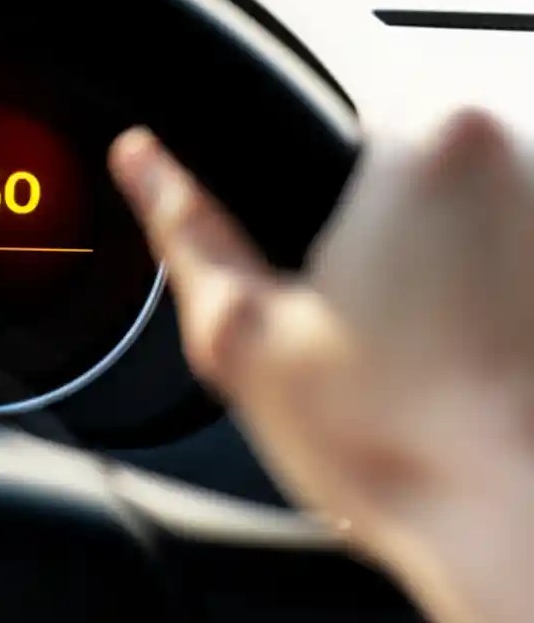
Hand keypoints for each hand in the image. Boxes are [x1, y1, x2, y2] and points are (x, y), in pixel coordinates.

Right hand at [109, 110, 533, 622]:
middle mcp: (518, 147)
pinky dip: (472, 277)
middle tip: (359, 322)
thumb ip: (186, 230)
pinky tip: (456, 346)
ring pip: (451, 197)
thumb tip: (140, 161)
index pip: (320, 113)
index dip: (296, 195)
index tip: (315, 271)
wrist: (512, 524)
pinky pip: (498, 234)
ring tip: (415, 341)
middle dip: (365, 225)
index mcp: (425, 143)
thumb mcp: (245, 333)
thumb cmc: (394, 443)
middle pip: (392, 155)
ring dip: (423, 252)